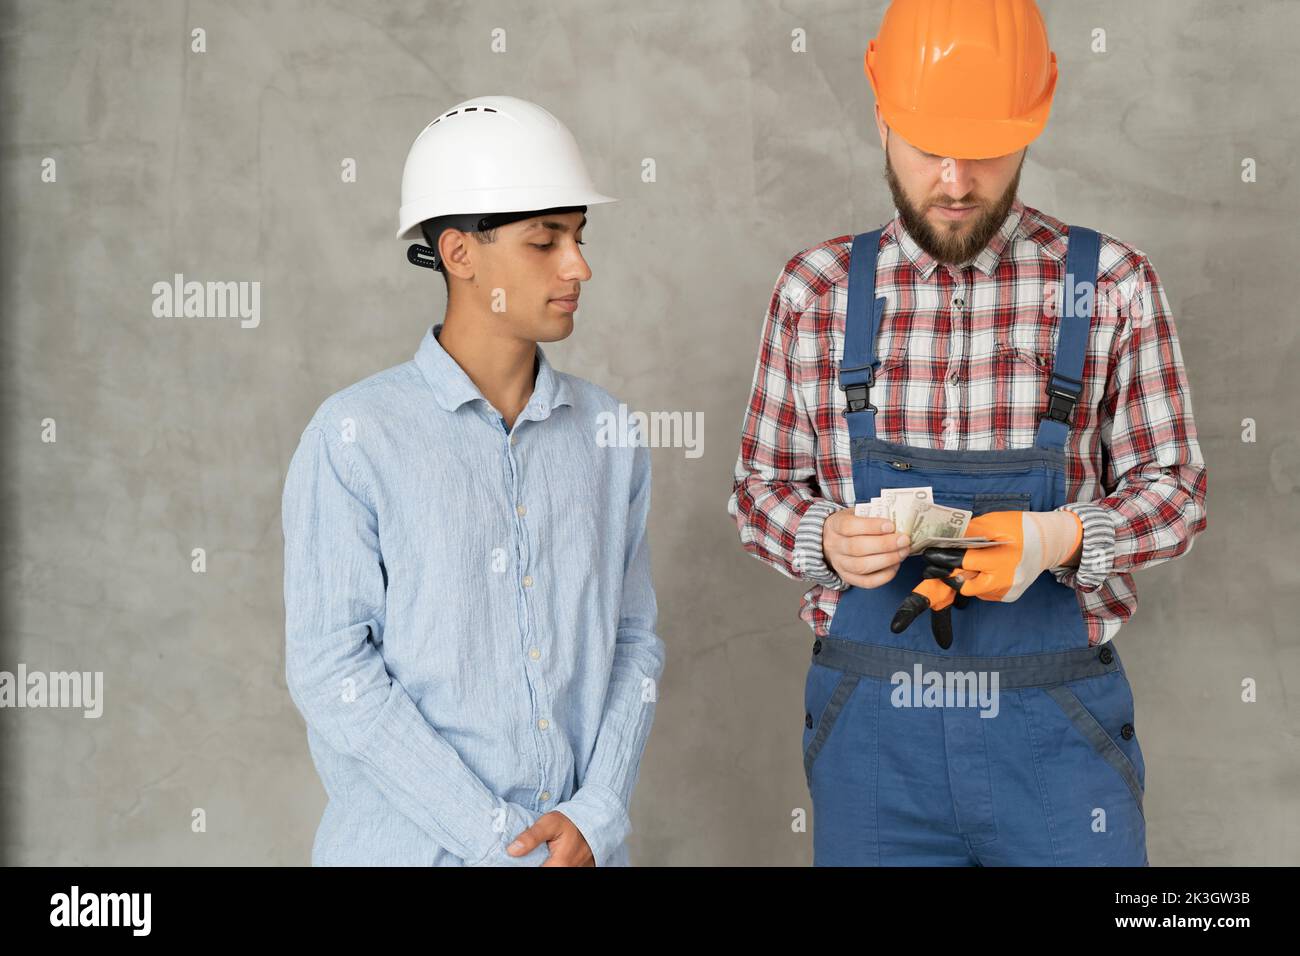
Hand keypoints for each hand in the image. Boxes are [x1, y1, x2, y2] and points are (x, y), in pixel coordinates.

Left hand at [506, 810, 594, 866]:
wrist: (593, 823)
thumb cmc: (570, 822)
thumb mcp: (549, 823)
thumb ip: (531, 837)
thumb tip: (512, 850)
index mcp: (560, 865)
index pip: (533, 871)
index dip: (524, 865)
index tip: (518, 859)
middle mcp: (567, 872)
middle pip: (542, 871)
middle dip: (533, 864)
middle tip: (530, 855)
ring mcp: (574, 873)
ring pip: (550, 870)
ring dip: (543, 864)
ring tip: (541, 855)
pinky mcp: (577, 871)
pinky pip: (558, 869)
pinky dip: (551, 864)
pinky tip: (547, 858)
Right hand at [822, 509, 911, 588]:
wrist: (832, 540)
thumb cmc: (850, 525)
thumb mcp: (856, 513)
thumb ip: (872, 515)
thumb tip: (897, 520)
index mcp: (835, 526)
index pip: (848, 526)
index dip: (871, 526)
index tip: (890, 525)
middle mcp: (834, 546)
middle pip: (857, 548)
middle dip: (884, 544)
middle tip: (903, 540)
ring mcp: (840, 564)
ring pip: (862, 566)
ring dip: (886, 560)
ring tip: (902, 552)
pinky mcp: (848, 577)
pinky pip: (867, 582)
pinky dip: (884, 575)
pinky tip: (895, 565)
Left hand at [923, 510, 1081, 603]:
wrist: (1049, 543)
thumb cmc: (1020, 528)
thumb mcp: (996, 522)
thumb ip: (971, 531)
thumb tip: (946, 537)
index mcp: (1003, 559)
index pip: (965, 561)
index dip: (944, 558)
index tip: (929, 554)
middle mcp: (1006, 580)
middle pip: (966, 585)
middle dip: (948, 576)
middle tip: (934, 567)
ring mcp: (1008, 591)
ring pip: (974, 590)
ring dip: (963, 579)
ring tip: (957, 566)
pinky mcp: (1009, 597)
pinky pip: (984, 593)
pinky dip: (977, 583)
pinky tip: (979, 571)